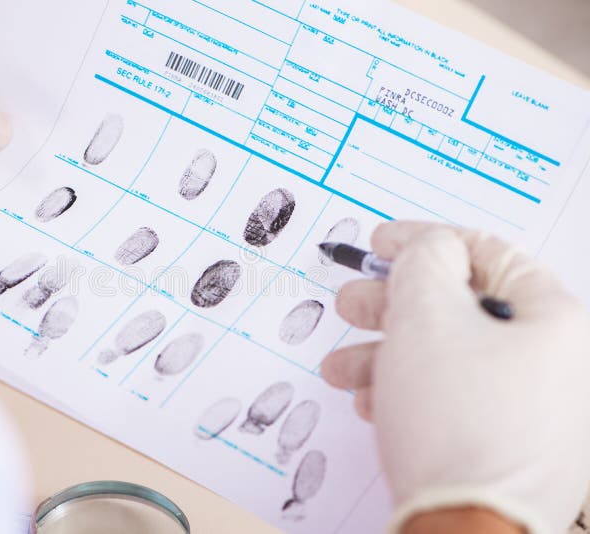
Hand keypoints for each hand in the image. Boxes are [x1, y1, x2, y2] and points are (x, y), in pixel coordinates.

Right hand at [321, 222, 589, 533]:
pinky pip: (452, 399)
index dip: (426, 240)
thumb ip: (423, 263)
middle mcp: (555, 365)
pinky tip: (372, 401)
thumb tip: (426, 249)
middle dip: (394, 305)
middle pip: (463, 310)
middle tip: (352, 302)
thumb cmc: (458, 423)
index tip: (383, 243)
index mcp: (556, 322)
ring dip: (387, 354)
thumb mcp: (426, 317)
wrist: (463, 533)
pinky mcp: (504, 447)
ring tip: (343, 365)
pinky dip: (408, 392)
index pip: (491, 254)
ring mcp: (532, 411)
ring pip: (449, 359)